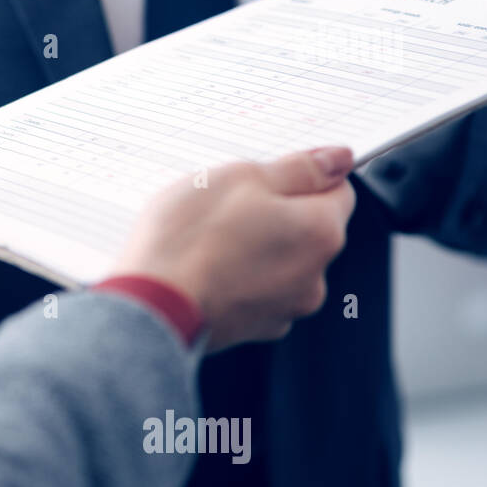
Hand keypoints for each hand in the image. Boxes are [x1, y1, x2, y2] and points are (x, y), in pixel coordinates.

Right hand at [113, 147, 356, 351]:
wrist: (149, 305)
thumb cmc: (188, 241)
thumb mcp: (241, 178)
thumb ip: (298, 168)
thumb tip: (338, 159)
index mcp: (321, 232)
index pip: (338, 190)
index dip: (302, 176)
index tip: (267, 176)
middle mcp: (315, 276)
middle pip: (308, 229)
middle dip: (274, 213)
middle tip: (226, 206)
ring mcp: (285, 308)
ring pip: (280, 261)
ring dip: (255, 247)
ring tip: (207, 240)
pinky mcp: (254, 328)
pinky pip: (256, 290)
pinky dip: (238, 278)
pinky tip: (205, 268)